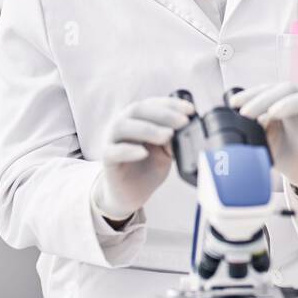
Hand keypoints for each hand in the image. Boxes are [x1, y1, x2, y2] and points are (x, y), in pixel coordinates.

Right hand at [92, 96, 196, 220]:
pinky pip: (113, 151)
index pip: (152, 104)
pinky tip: (143, 152)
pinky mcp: (107, 159)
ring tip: (167, 136)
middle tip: (183, 121)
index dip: (171, 104)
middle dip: (163, 114)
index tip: (191, 109)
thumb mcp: (166, 152)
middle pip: (138, 110)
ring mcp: (111, 140)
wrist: (131, 193)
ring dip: (148, 129)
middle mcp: (122, 124)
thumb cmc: (148, 167)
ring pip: (123, 126)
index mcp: (137, 118)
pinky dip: (129, 150)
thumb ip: (172, 140)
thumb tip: (182, 131)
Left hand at [231, 82, 297, 193]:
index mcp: (282, 101)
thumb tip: (236, 121)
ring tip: (273, 112)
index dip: (251, 94)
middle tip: (246, 113)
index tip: (233, 104)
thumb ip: (251, 129)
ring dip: (289, 102)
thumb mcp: (261, 140)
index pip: (268, 89)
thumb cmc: (281, 150)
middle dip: (264, 99)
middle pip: (286, 89)